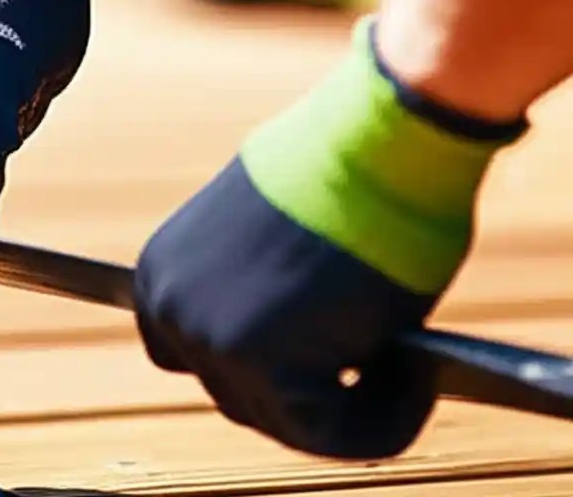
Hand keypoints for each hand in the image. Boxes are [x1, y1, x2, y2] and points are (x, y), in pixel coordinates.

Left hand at [132, 17, 524, 458]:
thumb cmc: (344, 179)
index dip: (256, 366)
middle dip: (304, 390)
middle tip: (370, 370)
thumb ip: (255, 294)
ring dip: (345, 409)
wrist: (376, 144)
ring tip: (398, 373)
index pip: (188, 355)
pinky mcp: (262, 364)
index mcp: (160, 272)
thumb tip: (291, 345)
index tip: (318, 360)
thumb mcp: (268, 243)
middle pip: (235, 392)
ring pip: (282, 419)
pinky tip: (416, 384)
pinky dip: (378, 423)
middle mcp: (169, 306)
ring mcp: (210, 337)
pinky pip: (329, 432)